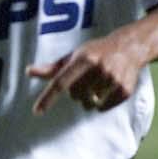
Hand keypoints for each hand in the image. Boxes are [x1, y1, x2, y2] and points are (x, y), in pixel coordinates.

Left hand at [28, 32, 145, 115]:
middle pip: (75, 95)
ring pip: (90, 103)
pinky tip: (106, 91)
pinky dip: (102, 104)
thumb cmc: (96, 52)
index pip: (60, 82)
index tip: (37, 111)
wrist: (129, 47)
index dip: (48, 98)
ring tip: (97, 85)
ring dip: (89, 99)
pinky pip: (104, 107)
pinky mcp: (125, 90)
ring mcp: (113, 79)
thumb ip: (52, 68)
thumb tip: (28, 71)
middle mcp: (98, 67)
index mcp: (83, 58)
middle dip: (77, 92)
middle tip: (86, 80)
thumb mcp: (74, 55)